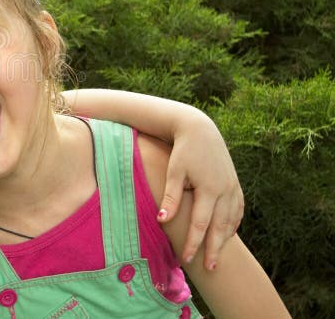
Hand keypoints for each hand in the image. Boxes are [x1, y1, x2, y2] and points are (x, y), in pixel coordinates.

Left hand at [159, 115, 242, 269]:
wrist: (200, 130)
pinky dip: (233, 224)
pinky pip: (238, 210)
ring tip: (218, 257)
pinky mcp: (235, 184)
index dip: (194, 243)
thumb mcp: (174, 171)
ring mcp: (233, 188)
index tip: (187, 259)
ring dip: (225, 240)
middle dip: (214, 249)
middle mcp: (225, 190)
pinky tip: (227, 235)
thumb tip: (162, 220)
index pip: (201, 224)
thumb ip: (171, 196)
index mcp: (208, 188)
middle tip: (210, 269)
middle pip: (220, 227)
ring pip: (232, 221)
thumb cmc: (182, 151)